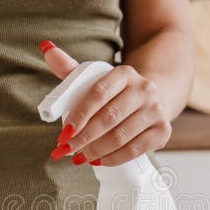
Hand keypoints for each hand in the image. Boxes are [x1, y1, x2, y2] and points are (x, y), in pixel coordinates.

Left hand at [40, 40, 171, 166]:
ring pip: (121, 136)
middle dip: (84, 138)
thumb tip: (46, 48)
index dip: (79, 116)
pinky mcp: (163, 130)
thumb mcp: (94, 79)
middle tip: (66, 150)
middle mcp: (144, 89)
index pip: (98, 94)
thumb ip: (70, 68)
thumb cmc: (114, 94)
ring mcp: (156, 110)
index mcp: (124, 73)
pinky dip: (113, 158)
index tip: (63, 134)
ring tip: (80, 158)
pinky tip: (99, 161)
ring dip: (96, 150)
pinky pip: (135, 149)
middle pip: (109, 118)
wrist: (151, 101)